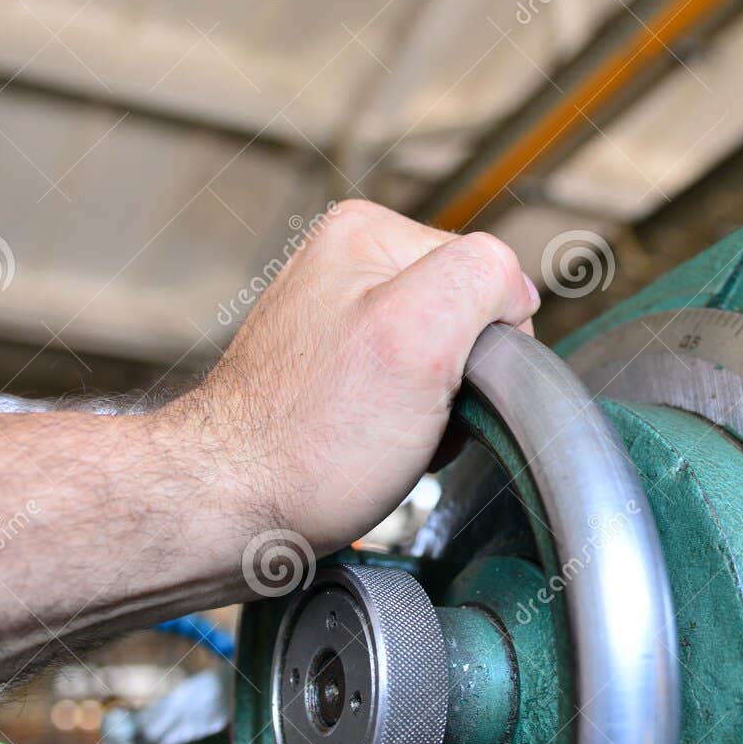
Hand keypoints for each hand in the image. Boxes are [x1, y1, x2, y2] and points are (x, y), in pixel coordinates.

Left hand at [181, 200, 537, 564]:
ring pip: (443, 362)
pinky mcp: (329, 374)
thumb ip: (482, 279)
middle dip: (462, 378)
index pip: (489, 274)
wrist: (229, 511)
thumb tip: (513, 294)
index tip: (442, 383)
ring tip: (392, 436)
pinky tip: (377, 447)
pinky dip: (411, 428)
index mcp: (367, 232)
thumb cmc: (305, 441)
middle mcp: (346, 266)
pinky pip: (410, 394)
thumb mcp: (417, 335)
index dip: (487, 343)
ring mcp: (335, 321)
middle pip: (467, 316)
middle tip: (416, 417)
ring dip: (439, 409)